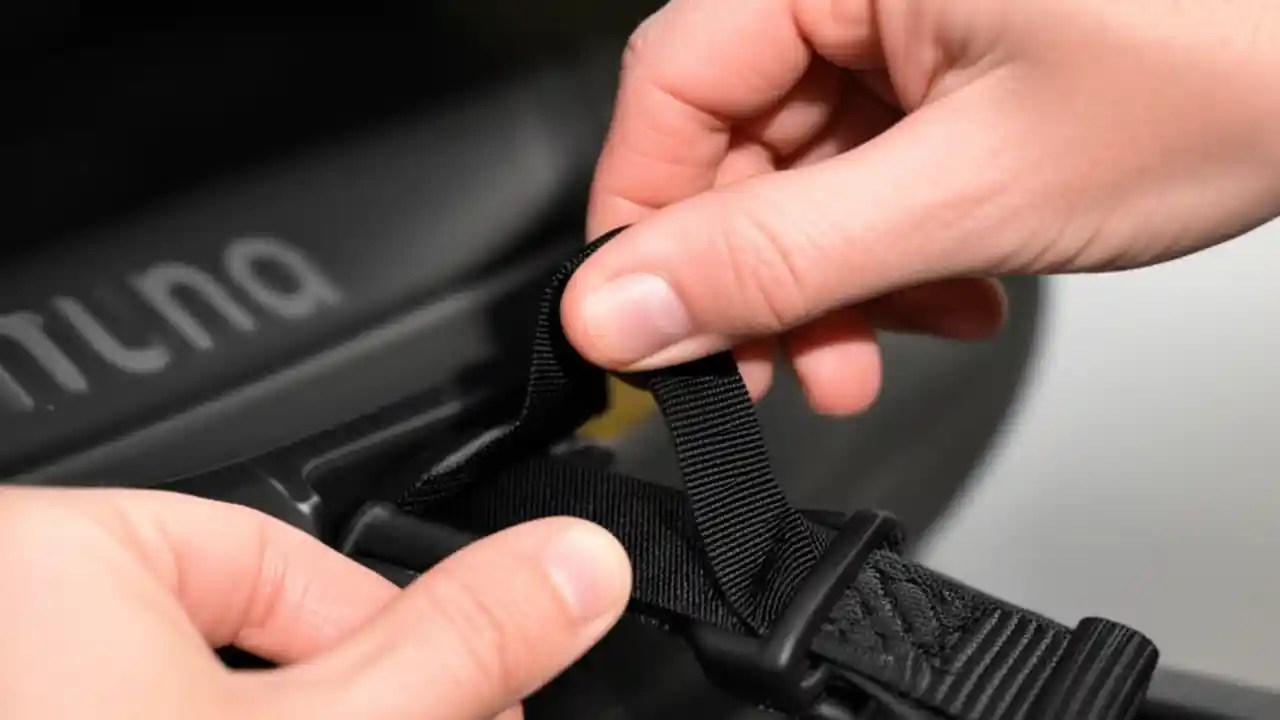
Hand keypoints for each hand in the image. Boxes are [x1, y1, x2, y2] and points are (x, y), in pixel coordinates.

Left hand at [0, 487, 630, 718]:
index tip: (481, 705)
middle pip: (246, 636)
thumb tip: (575, 565)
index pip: (285, 553)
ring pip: (196, 690)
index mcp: (47, 553)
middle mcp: (5, 608)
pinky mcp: (24, 716)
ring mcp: (11, 677)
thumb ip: (453, 648)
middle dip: (356, 699)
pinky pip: (131, 708)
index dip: (403, 638)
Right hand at [564, 0, 1279, 413]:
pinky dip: (891, 254)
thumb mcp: (976, 189)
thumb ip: (783, 257)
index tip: (655, 329)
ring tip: (886, 345)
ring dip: (834, 281)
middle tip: (791, 367)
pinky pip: (868, 173)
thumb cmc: (1234, 61)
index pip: (672, 86)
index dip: (648, 222)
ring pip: (802, 173)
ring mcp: (907, 24)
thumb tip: (620, 310)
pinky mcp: (948, 70)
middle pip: (735, 140)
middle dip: (764, 276)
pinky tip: (948, 295)